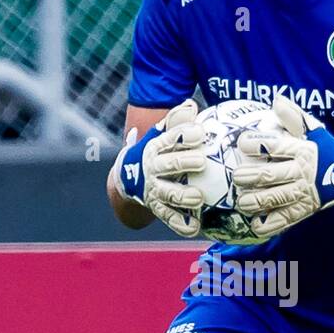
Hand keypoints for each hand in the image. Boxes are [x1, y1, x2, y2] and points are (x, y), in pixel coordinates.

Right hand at [113, 99, 206, 237]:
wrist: (131, 177)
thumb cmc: (160, 150)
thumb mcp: (164, 133)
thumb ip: (177, 121)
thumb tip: (190, 104)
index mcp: (157, 146)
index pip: (170, 137)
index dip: (183, 134)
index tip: (200, 131)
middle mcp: (153, 168)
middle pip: (168, 164)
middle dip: (183, 162)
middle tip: (202, 161)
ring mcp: (155, 190)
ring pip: (169, 193)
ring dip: (182, 196)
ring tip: (198, 198)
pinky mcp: (158, 209)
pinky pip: (170, 218)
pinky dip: (181, 224)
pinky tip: (195, 227)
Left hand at [233, 94, 333, 236]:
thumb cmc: (324, 149)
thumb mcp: (313, 129)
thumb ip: (293, 116)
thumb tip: (276, 99)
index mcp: (302, 150)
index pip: (274, 146)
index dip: (255, 143)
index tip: (241, 142)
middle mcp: (302, 172)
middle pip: (269, 175)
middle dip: (249, 176)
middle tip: (236, 176)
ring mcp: (302, 194)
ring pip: (273, 199)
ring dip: (254, 201)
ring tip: (241, 201)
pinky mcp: (303, 211)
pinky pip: (283, 221)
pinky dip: (268, 224)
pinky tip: (254, 224)